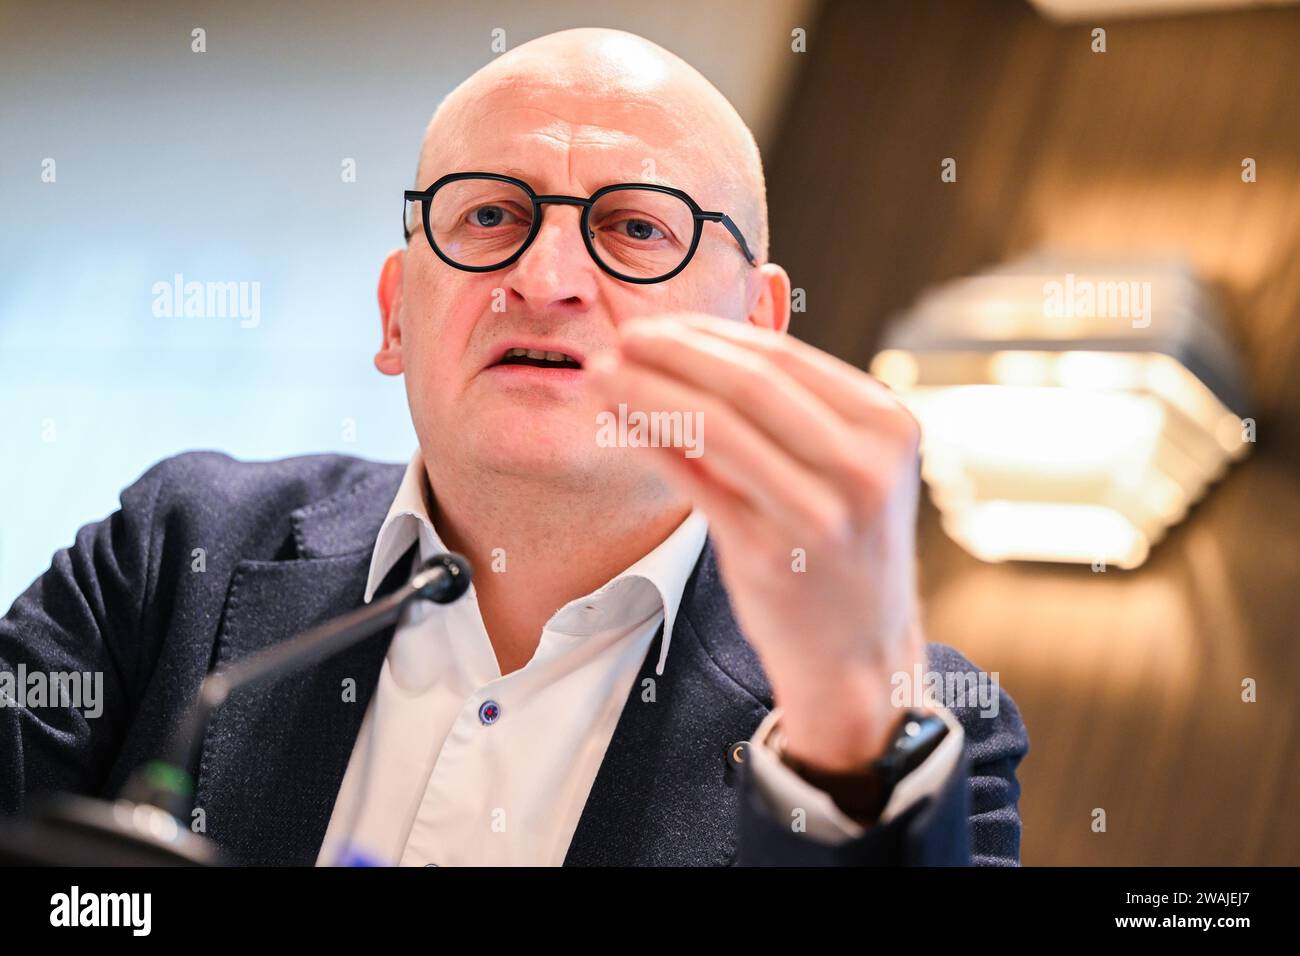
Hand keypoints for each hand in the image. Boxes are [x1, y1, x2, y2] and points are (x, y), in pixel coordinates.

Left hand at [587, 314, 926, 770]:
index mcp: (886, 424)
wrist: (860, 659)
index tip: (656, 326)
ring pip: (715, 426)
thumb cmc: (840, 552)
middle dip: (672, 352)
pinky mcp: (771, 554)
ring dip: (647, 391)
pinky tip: (618, 425)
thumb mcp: (841, 471)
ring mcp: (819, 512)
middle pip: (748, 382)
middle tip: (619, 339)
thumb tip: (688, 350)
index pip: (782, 357)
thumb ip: (784, 415)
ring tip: (601, 373)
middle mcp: (862, 464)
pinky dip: (651, 443)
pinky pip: (695, 482)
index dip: (709, 334)